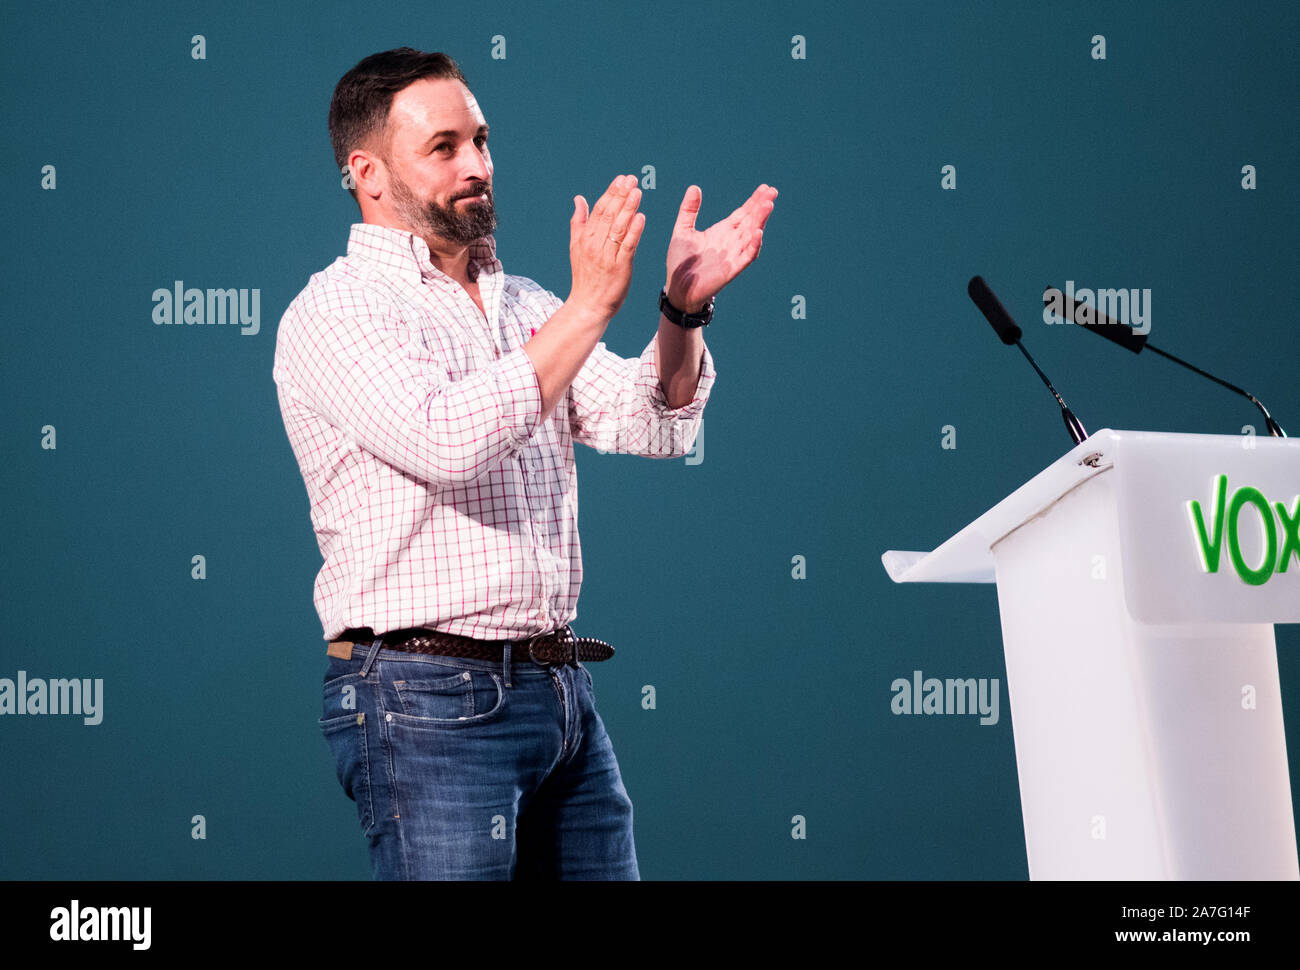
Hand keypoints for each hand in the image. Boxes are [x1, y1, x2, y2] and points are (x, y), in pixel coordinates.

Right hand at [568, 174, 645, 321]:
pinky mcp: (620, 267)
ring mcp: (607, 256)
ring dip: (628, 208)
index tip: (621, 179)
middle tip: (632, 179)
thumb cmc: (585, 278)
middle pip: (609, 215)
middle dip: (621, 195)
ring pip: (618, 227)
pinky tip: (641, 217)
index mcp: (585, 238)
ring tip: (637, 191)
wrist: (588, 306)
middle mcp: (595, 244)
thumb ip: (579, 222)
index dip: (611, 193)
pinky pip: (627, 246)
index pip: (599, 210)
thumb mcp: (576, 248)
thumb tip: (579, 198)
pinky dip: (634, 231)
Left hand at [664, 183, 776, 311]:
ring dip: (760, 221)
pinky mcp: (732, 269)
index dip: (754, 201)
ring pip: (752, 235)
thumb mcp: (682, 230)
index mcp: (722, 231)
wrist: (677, 287)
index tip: (765, 188)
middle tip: (772, 191)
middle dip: (761, 206)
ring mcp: (733, 255)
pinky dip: (753, 245)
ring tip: (768, 205)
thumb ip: (689, 210)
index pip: (742, 213)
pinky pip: (746, 256)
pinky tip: (758, 232)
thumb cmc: (681, 261)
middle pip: (751, 221)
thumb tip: (694, 187)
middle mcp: (731, 241)